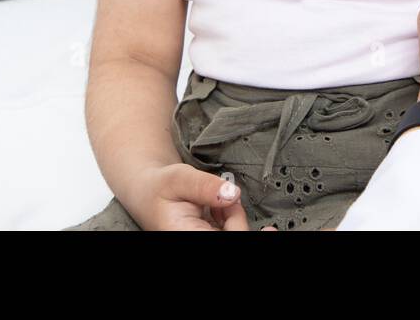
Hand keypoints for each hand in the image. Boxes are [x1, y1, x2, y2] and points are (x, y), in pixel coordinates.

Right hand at [127, 162, 250, 229]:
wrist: (149, 191)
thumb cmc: (161, 186)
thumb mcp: (179, 178)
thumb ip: (205, 186)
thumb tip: (232, 194)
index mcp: (186, 235)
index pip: (225, 239)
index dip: (242, 230)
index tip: (271, 231)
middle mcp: (196, 241)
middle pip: (235, 234)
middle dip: (236, 216)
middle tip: (223, 197)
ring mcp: (204, 240)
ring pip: (235, 232)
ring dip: (233, 216)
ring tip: (214, 201)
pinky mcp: (211, 237)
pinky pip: (231, 230)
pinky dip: (231, 218)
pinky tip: (218, 208)